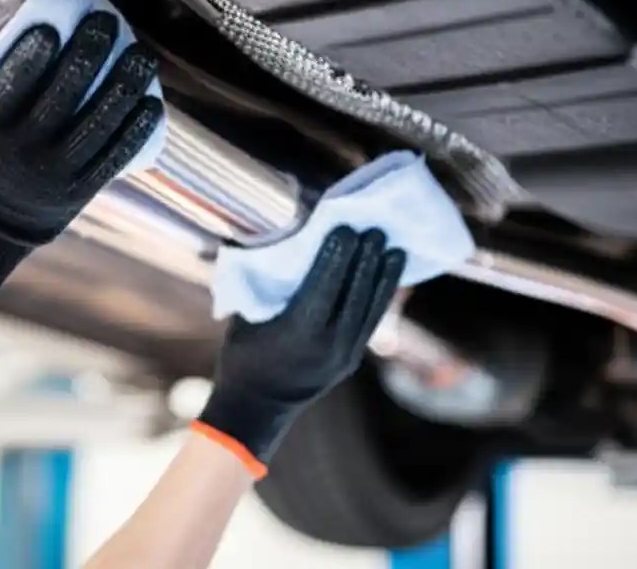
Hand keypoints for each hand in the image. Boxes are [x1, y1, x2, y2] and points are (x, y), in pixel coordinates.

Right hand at [0, 11, 163, 321]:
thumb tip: (6, 30)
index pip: (11, 88)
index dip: (31, 57)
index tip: (50, 26)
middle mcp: (25, 152)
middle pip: (62, 98)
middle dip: (87, 56)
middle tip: (106, 22)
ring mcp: (57, 173)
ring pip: (97, 124)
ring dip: (124, 85)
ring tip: (142, 54)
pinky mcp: (81, 190)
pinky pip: (114, 157)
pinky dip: (136, 130)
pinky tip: (152, 103)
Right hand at [194, 227, 404, 476]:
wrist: (256, 408)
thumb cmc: (242, 356)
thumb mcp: (245, 318)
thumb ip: (264, 284)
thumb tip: (269, 239)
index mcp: (296, 333)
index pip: (323, 287)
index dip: (337, 256)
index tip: (346, 228)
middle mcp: (327, 346)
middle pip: (354, 295)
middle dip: (366, 260)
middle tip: (375, 229)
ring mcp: (344, 356)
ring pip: (371, 310)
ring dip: (383, 277)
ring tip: (395, 247)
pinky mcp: (352, 359)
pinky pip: (372, 322)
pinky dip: (382, 296)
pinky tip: (390, 275)